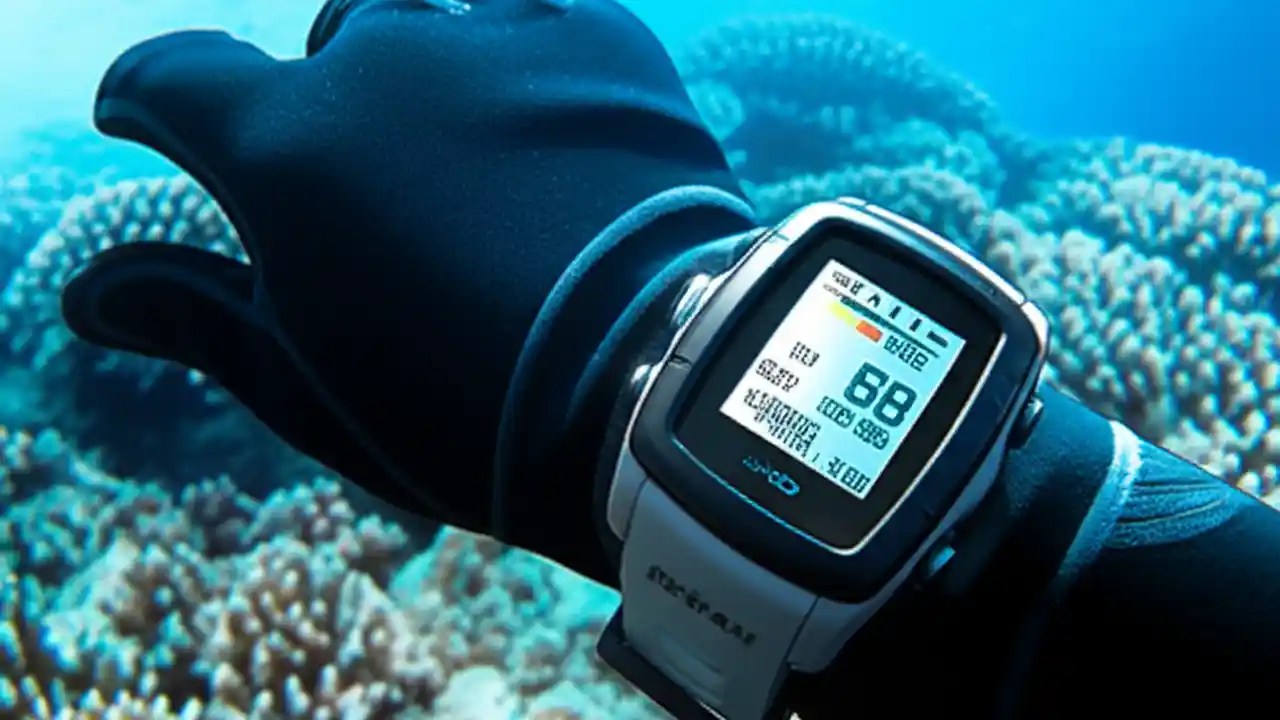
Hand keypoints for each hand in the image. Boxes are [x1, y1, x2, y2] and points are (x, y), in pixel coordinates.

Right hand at [60, 0, 750, 557]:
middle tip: (370, 183)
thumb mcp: (309, 386)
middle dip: (323, 101)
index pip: (173, 76)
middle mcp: (379, 63)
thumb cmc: (469, 410)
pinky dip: (518, 53)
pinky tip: (542, 114)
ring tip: (459, 144)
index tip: (148, 117)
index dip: (149, 98)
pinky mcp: (603, 41)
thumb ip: (194, 315)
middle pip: (322, 46)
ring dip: (419, 66)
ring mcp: (498, 39)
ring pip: (423, 16)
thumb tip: (86, 293)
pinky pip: (534, 9)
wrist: (655, 389)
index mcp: (285, 146)